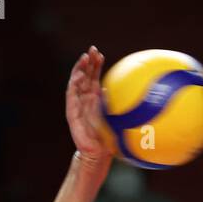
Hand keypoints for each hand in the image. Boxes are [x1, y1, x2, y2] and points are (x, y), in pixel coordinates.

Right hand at [65, 45, 108, 161]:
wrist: (97, 152)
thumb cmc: (108, 136)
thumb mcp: (117, 116)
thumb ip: (119, 103)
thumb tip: (131, 89)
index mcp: (94, 96)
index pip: (93, 76)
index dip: (96, 65)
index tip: (100, 54)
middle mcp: (84, 97)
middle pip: (84, 75)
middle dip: (87, 61)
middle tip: (92, 49)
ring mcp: (77, 104)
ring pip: (76, 82)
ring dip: (79, 69)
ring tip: (84, 58)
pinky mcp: (72, 112)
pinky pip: (71, 96)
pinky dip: (74, 84)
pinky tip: (79, 76)